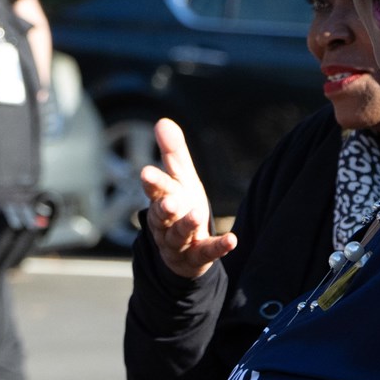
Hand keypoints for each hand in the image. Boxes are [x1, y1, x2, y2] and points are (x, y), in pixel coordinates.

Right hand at [142, 119, 235, 278]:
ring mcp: (179, 243)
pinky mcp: (196, 258)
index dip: (153, 182)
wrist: (184, 250)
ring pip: (178, 236)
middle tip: (171, 201)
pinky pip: (206, 253)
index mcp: (162, 199)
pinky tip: (232, 240)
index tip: (147, 172)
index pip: (156, 189)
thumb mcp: (180, 178)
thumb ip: (172, 152)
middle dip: (165, 208)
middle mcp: (166, 223)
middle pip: (162, 215)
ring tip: (196, 215)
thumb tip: (162, 121)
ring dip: (187, 225)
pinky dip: (218, 247)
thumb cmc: (181, 206)